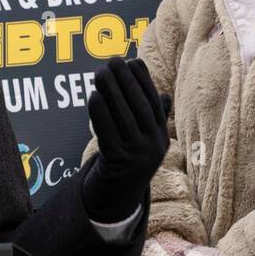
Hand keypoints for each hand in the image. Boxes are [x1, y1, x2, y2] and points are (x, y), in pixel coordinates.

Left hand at [82, 57, 169, 222]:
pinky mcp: (117, 163)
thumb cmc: (128, 155)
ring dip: (111, 92)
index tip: (134, 61)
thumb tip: (157, 86)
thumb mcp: (143, 138)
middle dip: (126, 82)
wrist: (118, 193)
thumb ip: (148, 113)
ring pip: (123, 118)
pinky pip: (107, 133)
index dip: (144, 81)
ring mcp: (136, 156)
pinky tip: (93, 96)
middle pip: (139, 108)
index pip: (154, 103)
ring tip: (100, 73)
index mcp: (161, 137)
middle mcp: (153, 146)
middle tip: (112, 62)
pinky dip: (100, 113)